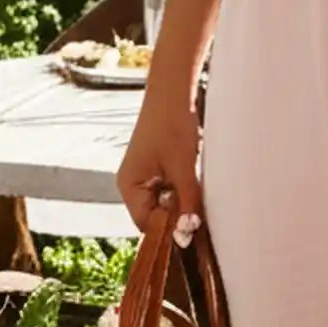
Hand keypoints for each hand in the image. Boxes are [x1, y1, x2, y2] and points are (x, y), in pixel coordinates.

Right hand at [116, 95, 202, 235]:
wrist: (174, 94)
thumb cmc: (172, 126)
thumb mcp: (182, 169)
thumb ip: (186, 202)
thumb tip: (188, 231)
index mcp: (129, 186)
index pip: (146, 224)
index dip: (168, 231)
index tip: (191, 232)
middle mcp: (132, 184)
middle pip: (154, 216)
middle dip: (176, 218)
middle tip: (198, 215)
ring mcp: (145, 176)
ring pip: (165, 204)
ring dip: (182, 204)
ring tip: (196, 195)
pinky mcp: (158, 168)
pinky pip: (170, 191)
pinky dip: (183, 192)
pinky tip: (194, 185)